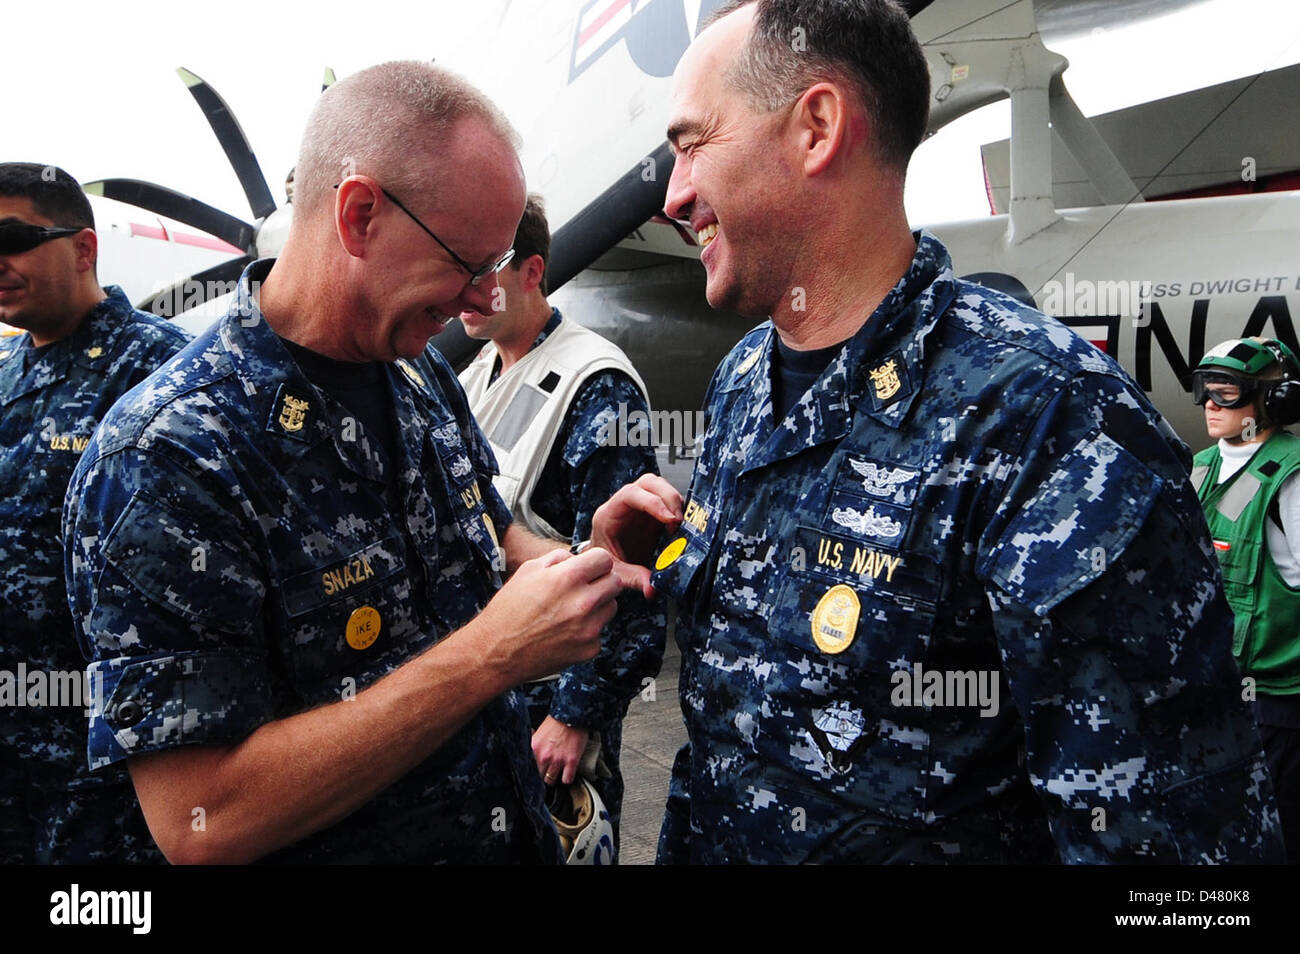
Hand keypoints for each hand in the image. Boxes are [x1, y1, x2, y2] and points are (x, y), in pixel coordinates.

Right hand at [476, 547, 620, 684]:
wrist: (496, 652)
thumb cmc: (508, 610)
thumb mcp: (528, 571)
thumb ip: (559, 558)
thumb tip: (578, 558)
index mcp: (568, 578)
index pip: (605, 559)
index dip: (596, 561)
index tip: (589, 567)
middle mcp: (583, 603)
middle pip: (615, 582)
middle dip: (601, 581)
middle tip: (583, 588)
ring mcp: (589, 628)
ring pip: (611, 607)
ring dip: (598, 605)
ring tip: (570, 610)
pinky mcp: (589, 649)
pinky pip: (600, 631)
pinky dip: (587, 630)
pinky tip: (565, 631)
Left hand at [532, 717, 589, 785]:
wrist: (573, 715)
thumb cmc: (557, 721)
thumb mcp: (539, 732)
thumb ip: (533, 744)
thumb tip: (529, 752)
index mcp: (534, 748)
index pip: (528, 769)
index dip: (533, 772)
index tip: (536, 772)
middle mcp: (544, 756)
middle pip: (539, 777)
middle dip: (543, 775)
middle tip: (548, 771)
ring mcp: (557, 760)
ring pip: (551, 780)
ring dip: (554, 777)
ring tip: (558, 773)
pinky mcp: (571, 761)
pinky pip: (567, 779)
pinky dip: (567, 778)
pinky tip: (568, 773)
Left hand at [592, 473, 683, 597]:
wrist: (601, 564)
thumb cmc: (603, 564)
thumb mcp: (616, 573)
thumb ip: (633, 579)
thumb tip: (651, 588)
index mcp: (609, 514)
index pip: (630, 494)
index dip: (652, 502)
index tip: (669, 519)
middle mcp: (624, 505)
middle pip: (647, 483)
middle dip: (667, 496)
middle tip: (679, 520)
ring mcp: (639, 506)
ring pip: (659, 486)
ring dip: (674, 501)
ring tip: (681, 524)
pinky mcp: (652, 512)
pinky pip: (667, 500)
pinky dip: (678, 508)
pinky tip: (681, 526)